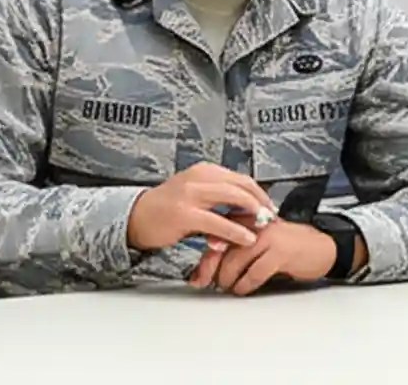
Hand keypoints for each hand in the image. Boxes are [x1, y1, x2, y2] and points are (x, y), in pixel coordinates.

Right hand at [127, 163, 276, 251]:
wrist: (136, 217)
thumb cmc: (166, 208)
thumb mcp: (194, 196)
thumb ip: (217, 200)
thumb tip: (244, 211)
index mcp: (204, 171)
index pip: (240, 178)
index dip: (258, 192)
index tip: (268, 206)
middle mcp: (199, 177)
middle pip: (241, 184)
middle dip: (261, 201)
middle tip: (271, 215)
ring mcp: (191, 194)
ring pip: (233, 198)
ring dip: (253, 212)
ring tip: (264, 224)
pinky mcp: (186, 214)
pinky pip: (218, 222)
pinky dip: (236, 230)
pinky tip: (246, 238)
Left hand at [188, 218, 334, 295]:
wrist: (319, 247)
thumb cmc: (285, 247)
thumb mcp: (256, 245)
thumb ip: (232, 251)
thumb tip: (203, 272)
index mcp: (245, 217)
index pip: (216, 235)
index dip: (205, 260)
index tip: (197, 277)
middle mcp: (255, 223)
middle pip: (222, 248)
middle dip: (212, 271)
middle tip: (211, 284)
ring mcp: (268, 236)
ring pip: (235, 260)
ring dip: (227, 280)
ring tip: (229, 287)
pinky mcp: (280, 252)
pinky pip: (254, 272)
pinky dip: (245, 285)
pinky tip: (243, 289)